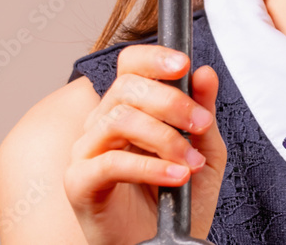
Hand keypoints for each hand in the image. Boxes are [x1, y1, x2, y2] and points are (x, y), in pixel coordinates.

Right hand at [63, 45, 226, 244]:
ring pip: (118, 119)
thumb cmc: (179, 198)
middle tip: (201, 124)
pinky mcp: (80, 183)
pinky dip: (149, 167)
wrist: (163, 244)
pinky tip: (176, 177)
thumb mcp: (205, 151)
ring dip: (164, 138)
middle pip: (127, 87)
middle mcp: (102, 124)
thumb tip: (205, 73)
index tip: (183, 64)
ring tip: (190, 162)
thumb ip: (204, 112)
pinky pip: (110, 162)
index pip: (130, 66)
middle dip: (171, 102)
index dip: (153, 58)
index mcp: (130, 108)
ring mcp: (86, 152)